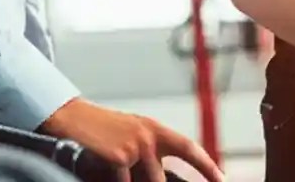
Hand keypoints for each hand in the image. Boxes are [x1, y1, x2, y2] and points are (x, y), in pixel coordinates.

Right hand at [39, 98, 224, 181]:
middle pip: (162, 179)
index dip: (207, 166)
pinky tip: (109, 173)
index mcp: (155, 129)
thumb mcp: (132, 133)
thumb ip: (151, 151)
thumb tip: (161, 178)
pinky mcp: (120, 157)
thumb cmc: (101, 130)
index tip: (221, 180)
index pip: (189, 148)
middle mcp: (150, 136)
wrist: (72, 118)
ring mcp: (135, 146)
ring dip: (135, 181)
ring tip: (122, 166)